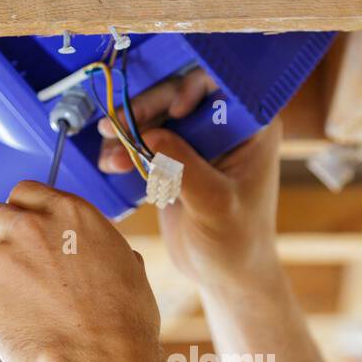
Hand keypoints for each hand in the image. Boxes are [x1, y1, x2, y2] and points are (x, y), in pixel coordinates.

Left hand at [0, 182, 162, 361]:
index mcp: (69, 213)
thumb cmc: (125, 323)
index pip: (25, 191)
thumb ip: (98, 246)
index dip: (26, 212)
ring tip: (27, 311)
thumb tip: (96, 251)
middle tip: (19, 269)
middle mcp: (28, 228)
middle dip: (0, 237)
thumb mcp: (127, 268)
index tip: (31, 232)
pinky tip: (21, 332)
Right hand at [97, 69, 282, 293]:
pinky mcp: (176, 159)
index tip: (173, 112)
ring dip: (129, 130)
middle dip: (145, 109)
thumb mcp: (214, 205)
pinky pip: (146, 141)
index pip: (219, 85)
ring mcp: (199, 141)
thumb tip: (149, 134)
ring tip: (108, 152)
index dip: (190, 88)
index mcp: (252, 127)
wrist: (224, 276)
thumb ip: (185, 168)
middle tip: (116, 126)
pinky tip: (111, 163)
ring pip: (157, 116)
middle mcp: (227, 125)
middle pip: (178, 95)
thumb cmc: (235, 243)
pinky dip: (127, 149)